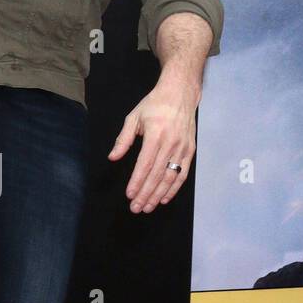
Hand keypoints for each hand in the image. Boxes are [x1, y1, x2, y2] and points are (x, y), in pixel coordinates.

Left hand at [108, 73, 199, 213]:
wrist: (180, 94)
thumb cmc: (154, 105)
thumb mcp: (134, 117)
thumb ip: (123, 139)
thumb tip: (112, 158)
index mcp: (156, 134)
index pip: (145, 164)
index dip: (137, 181)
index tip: (130, 195)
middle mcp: (171, 143)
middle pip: (157, 175)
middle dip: (146, 193)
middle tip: (136, 208)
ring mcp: (183, 148)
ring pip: (170, 177)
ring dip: (158, 195)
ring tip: (148, 207)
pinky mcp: (190, 151)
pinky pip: (182, 174)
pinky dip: (174, 188)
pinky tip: (164, 198)